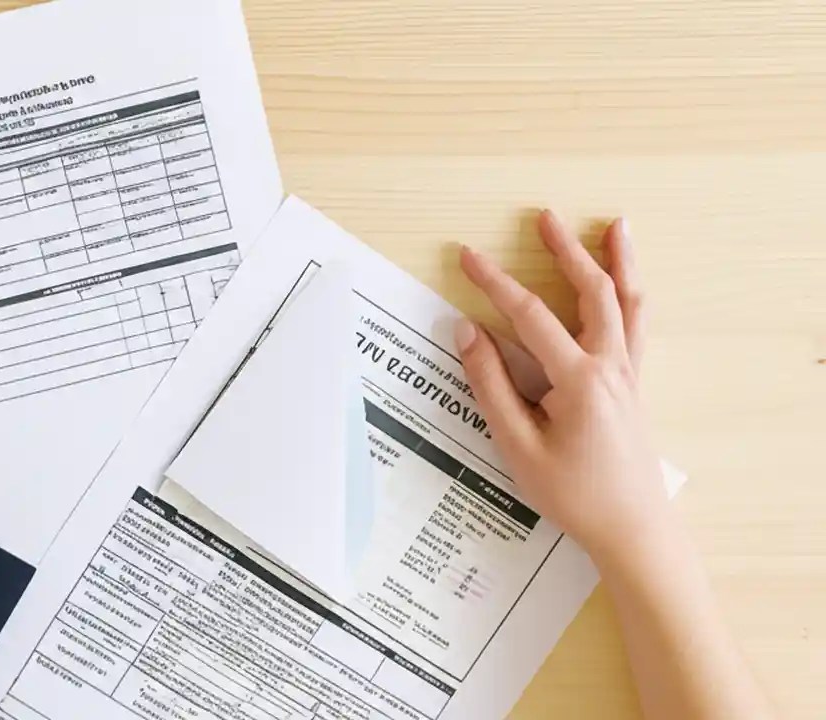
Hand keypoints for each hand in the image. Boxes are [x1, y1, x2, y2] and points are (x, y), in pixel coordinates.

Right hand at [454, 211, 668, 561]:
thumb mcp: (518, 445)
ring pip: (627, 303)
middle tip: (544, 218)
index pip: (530, 316)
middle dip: (566, 251)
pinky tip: (628, 283)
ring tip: (614, 225)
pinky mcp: (634, 385)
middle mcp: (611, 367)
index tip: (467, 256)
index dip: (495, 283)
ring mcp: (629, 374)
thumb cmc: (573, 494)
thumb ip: (492, 385)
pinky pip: (637, 326)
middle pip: (592, 292)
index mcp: (579, 380)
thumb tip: (468, 332)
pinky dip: (633, 295)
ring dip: (618, 261)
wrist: (632, 528)